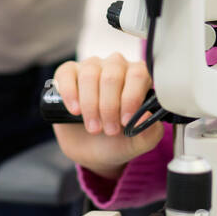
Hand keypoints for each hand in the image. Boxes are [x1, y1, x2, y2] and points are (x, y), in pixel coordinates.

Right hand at [50, 54, 163, 179]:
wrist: (91, 149)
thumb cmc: (117, 140)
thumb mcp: (137, 144)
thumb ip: (149, 133)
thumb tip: (146, 116)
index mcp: (138, 77)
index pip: (137, 75)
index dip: (131, 98)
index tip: (126, 122)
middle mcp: (116, 66)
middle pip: (112, 76)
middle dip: (109, 107)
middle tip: (109, 130)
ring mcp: (91, 67)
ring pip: (90, 75)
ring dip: (90, 105)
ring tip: (93, 127)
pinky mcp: (68, 72)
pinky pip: (67, 74)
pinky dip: (70, 93)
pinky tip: (75, 110)